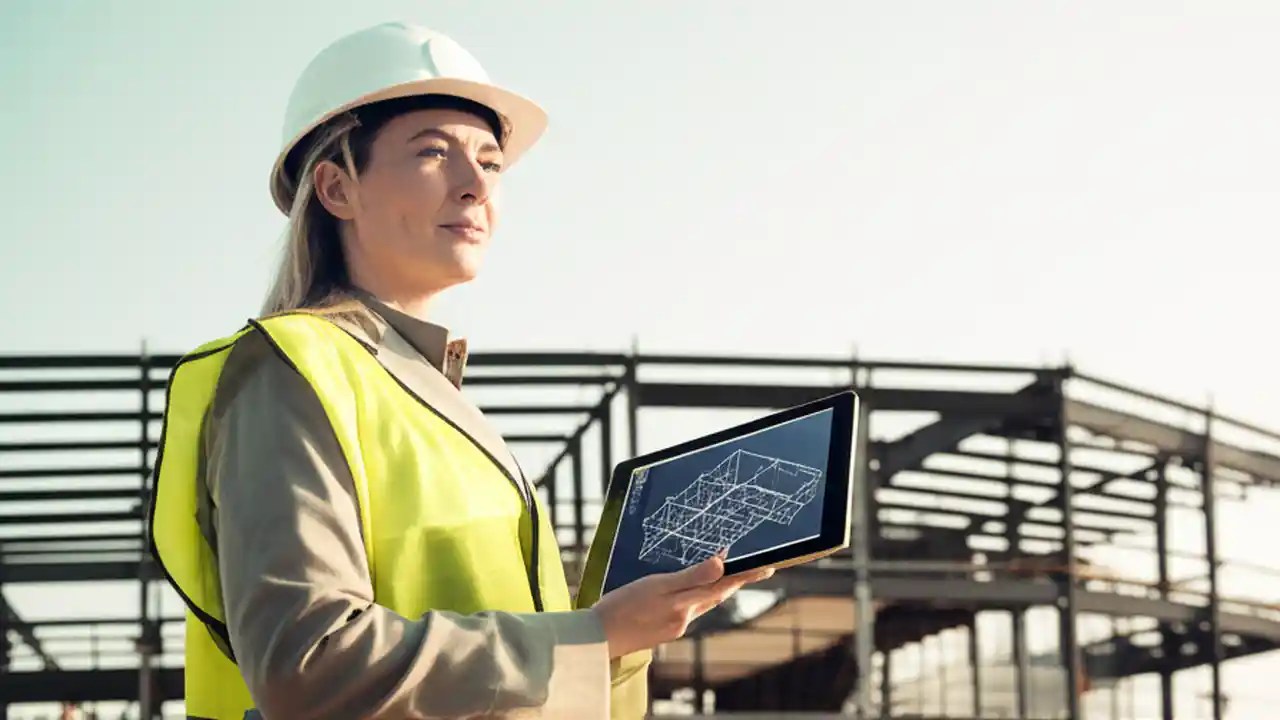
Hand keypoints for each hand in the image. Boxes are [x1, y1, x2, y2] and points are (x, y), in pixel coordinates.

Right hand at [590, 554, 774, 657]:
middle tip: (754, 568)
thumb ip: (691, 577)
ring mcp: (673, 625)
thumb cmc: (624, 607)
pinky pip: (684, 608)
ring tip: (726, 573)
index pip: (723, 586)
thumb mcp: (658, 585)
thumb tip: (721, 564)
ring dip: (714, 588)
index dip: (745, 575)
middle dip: (734, 581)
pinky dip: (692, 596)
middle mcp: (684, 618)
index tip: (768, 566)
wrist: (597, 638)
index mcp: (686, 605)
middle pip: (716, 595)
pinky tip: (686, 589)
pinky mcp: (661, 629)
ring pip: (700, 602)